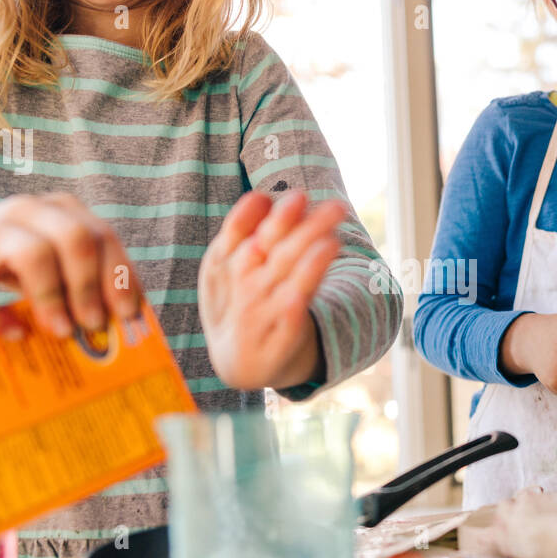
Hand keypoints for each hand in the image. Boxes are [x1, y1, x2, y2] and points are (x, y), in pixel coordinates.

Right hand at [0, 193, 142, 338]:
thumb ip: (86, 279)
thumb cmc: (18, 256)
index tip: (127, 313)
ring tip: (61, 331)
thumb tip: (119, 325)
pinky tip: (15, 334)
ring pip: (32, 254)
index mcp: (63, 210)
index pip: (102, 235)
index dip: (118, 276)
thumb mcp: (56, 257)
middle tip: (94, 324)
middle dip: (89, 285)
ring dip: (52, 299)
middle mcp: (29, 211)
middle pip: (74, 238)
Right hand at [198, 190, 345, 389]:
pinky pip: (289, 322)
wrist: (238, 361)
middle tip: (332, 205)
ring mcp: (260, 316)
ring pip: (288, 283)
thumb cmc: (239, 299)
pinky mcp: (280, 342)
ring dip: (308, 263)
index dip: (256, 214)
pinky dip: (295, 307)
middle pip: (273, 252)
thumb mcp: (226, 266)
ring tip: (331, 240)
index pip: (240, 232)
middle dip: (298, 229)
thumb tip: (262, 196)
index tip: (292, 196)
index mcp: (224, 264)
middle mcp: (243, 288)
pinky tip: (306, 294)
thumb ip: (243, 230)